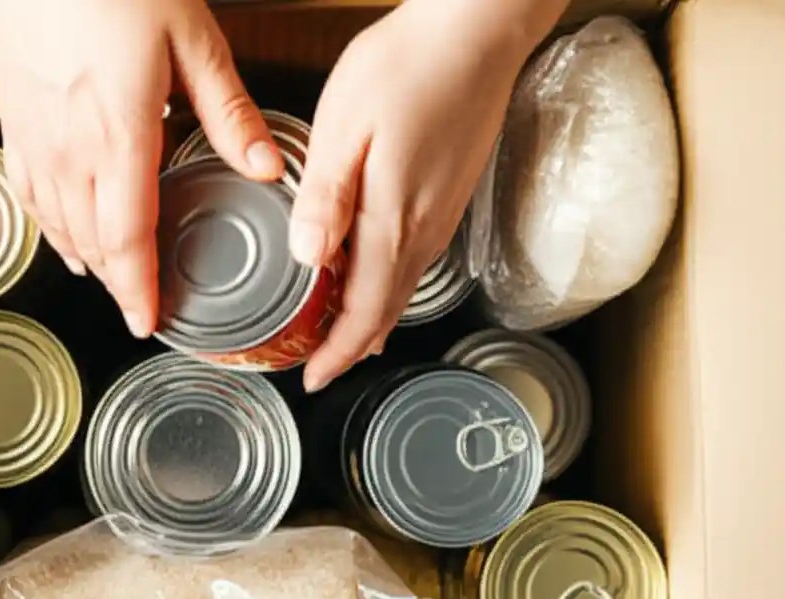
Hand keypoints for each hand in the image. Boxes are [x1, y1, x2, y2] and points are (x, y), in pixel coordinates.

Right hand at [0, 0, 283, 337]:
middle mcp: (69, 146)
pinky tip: (60, 231)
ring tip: (109, 278)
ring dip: (83, 257)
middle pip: (91, 240)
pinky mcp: (12, 115)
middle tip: (139, 306)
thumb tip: (267, 169)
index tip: (149, 321)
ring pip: (55, 220)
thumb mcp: (193, 42)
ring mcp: (34, 133)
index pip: (127, 239)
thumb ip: (230, 114)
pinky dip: (46, 221)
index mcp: (120, 136)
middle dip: (116, 283)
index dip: (138, 289)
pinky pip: (24, 187)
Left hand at [292, 0, 568, 391]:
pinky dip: (389, 282)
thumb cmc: (407, 67)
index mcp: (394, 222)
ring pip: (404, 286)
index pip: (364, 312)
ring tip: (339, 333)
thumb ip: (325, 198)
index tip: (312, 378)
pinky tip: (374, 273)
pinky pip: (417, 257)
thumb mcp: (345, 128)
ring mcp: (445, 212)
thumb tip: (307, 260)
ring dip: (370, 316)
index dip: (337, 353)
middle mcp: (426, 229)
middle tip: (318, 364)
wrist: (477, 30)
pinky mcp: (452, 192)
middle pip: (387, 310)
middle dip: (351, 345)